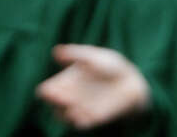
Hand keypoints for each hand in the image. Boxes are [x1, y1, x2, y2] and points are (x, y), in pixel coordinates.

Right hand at [36, 44, 150, 128]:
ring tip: (71, 107)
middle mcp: (68, 97)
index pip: (48, 90)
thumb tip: (55, 51)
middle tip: (58, 96)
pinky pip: (80, 124)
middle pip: (53, 104)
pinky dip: (79, 121)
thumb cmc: (109, 65)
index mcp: (64, 82)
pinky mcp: (92, 118)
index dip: (46, 91)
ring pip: (63, 116)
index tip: (49, 89)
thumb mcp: (91, 55)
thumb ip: (74, 54)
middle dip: (54, 102)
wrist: (130, 80)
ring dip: (64, 114)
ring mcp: (79, 109)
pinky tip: (81, 116)